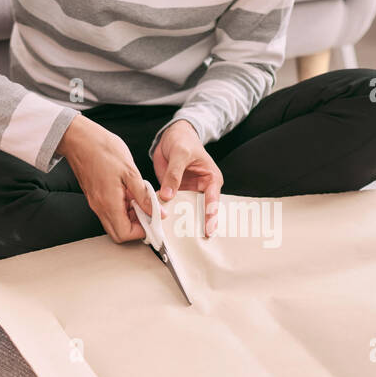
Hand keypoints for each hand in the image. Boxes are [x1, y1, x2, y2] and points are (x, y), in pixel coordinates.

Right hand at [58, 115, 163, 242]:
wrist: (79, 138)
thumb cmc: (102, 149)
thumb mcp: (130, 171)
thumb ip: (144, 195)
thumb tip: (157, 212)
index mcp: (109, 203)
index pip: (125, 234)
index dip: (142, 231)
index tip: (153, 219)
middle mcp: (100, 207)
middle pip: (119, 233)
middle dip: (136, 227)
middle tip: (148, 211)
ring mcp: (95, 203)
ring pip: (115, 222)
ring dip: (130, 216)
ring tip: (140, 198)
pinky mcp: (95, 196)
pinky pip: (110, 211)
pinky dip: (123, 208)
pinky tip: (130, 192)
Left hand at [153, 119, 222, 237]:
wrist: (172, 136)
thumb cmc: (183, 141)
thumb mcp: (180, 154)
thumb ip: (174, 174)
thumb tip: (167, 196)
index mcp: (212, 179)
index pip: (213, 200)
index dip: (211, 215)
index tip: (208, 229)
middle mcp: (202, 189)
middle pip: (202, 210)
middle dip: (198, 224)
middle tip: (196, 241)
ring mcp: (188, 193)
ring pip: (186, 211)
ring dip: (181, 221)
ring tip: (178, 238)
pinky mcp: (175, 193)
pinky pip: (172, 206)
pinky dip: (167, 213)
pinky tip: (162, 225)